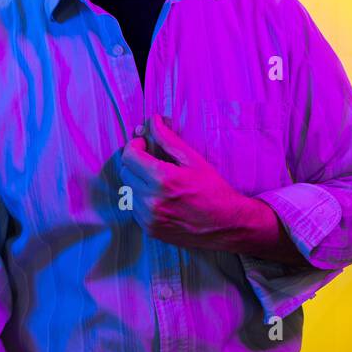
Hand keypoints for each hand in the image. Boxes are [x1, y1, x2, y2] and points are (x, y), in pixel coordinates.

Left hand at [119, 114, 255, 253]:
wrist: (226, 224)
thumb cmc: (213, 189)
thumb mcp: (193, 159)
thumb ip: (168, 139)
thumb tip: (153, 121)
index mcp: (162, 178)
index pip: (129, 156)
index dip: (135, 145)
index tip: (144, 144)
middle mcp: (151, 200)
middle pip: (125, 172)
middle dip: (135, 162)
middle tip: (151, 160)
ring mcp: (149, 218)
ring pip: (128, 191)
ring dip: (138, 181)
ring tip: (158, 180)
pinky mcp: (150, 230)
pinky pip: (135, 208)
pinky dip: (142, 199)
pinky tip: (160, 197)